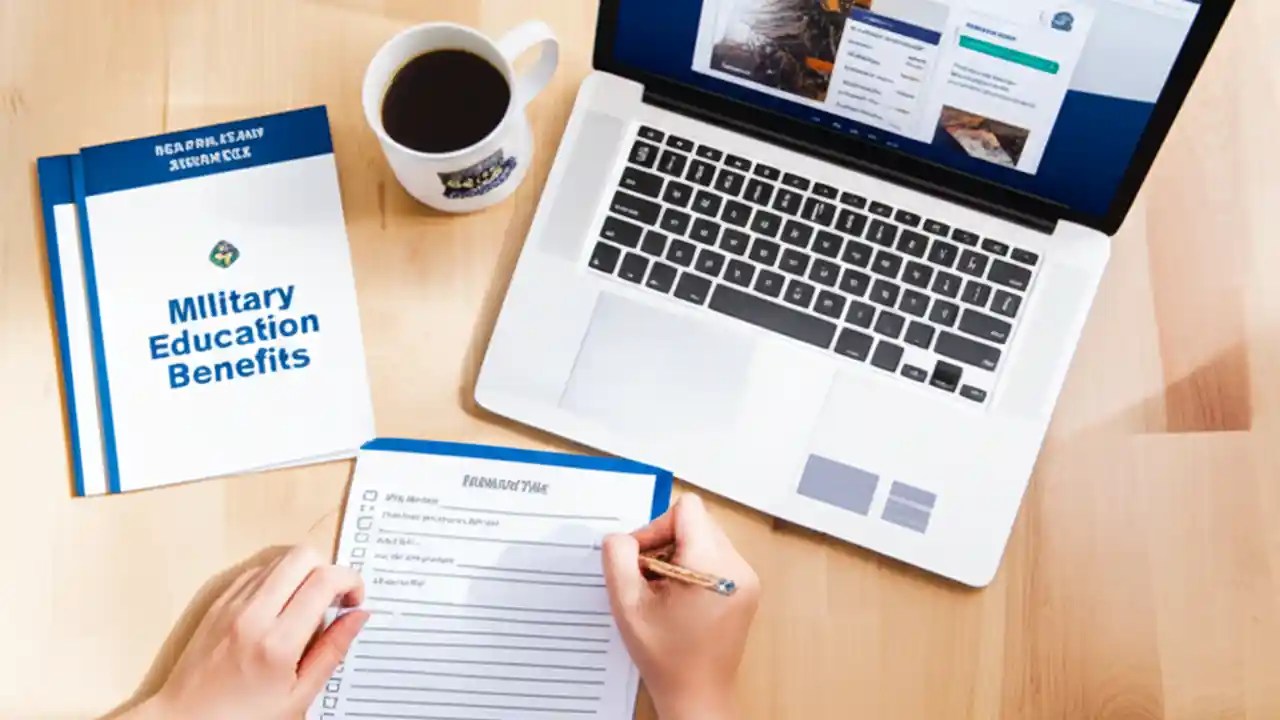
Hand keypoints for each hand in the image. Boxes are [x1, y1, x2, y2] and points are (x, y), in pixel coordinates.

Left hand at [126, 545, 368, 719]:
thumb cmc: (242, 718)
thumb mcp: (298, 697)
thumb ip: (332, 651)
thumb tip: (358, 616)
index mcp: (278, 642)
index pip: (324, 580)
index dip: (351, 581)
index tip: (354, 601)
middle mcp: (253, 614)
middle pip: (303, 555)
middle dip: (328, 569)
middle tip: (333, 599)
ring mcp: (231, 604)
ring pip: (280, 559)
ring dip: (302, 573)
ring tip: (306, 606)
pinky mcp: (218, 603)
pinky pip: (256, 571)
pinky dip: (277, 579)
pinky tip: (280, 608)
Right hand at [602, 495, 759, 719]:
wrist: (698, 695)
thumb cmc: (665, 657)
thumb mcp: (628, 605)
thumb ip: (618, 560)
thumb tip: (620, 538)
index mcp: (713, 566)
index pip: (687, 510)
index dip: (655, 527)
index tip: (640, 559)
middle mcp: (738, 566)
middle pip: (696, 522)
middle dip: (665, 542)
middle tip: (646, 576)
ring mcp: (746, 578)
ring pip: (705, 537)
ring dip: (677, 555)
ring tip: (661, 590)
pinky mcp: (745, 588)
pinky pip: (715, 556)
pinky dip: (691, 567)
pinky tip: (677, 598)